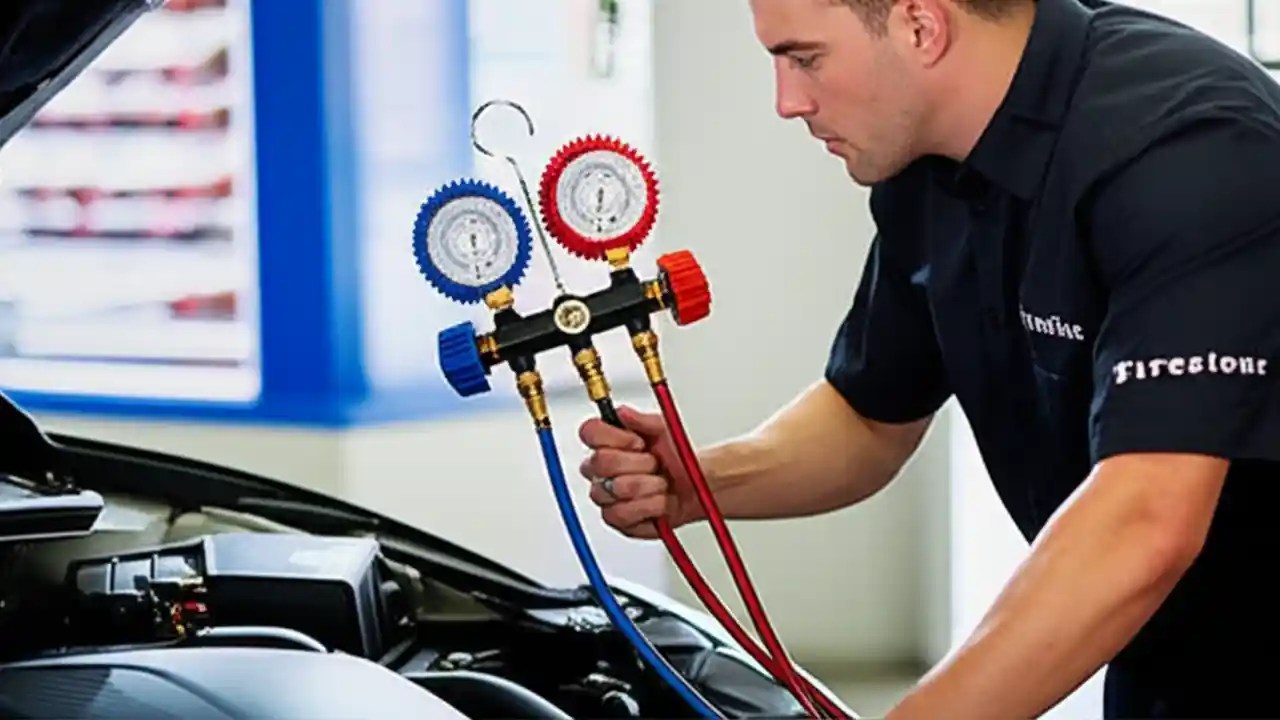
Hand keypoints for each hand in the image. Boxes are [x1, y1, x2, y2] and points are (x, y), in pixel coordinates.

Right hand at [578, 405, 702, 538]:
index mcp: (608, 442)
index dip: (614, 437)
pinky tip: (659, 501)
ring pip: (613, 489)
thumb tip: (622, 413)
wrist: (697, 487)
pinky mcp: (616, 519)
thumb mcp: (666, 429)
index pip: (589, 432)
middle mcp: (600, 469)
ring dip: (647, 486)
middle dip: (638, 463)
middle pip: (600, 462)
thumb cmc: (678, 458)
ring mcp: (605, 495)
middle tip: (655, 464)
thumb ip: (643, 421)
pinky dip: (649, 506)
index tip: (639, 442)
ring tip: (660, 484)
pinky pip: (621, 514)